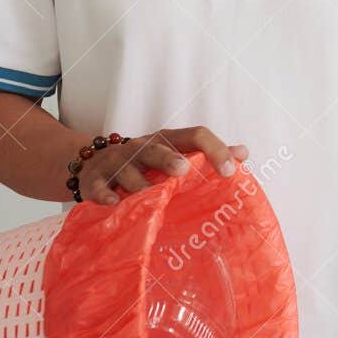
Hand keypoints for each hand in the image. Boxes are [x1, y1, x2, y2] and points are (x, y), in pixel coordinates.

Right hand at [74, 125, 248, 204]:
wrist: (97, 164)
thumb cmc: (149, 164)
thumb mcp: (177, 154)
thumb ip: (208, 155)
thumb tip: (243, 152)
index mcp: (169, 140)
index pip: (195, 135)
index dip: (214, 149)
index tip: (230, 171)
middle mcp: (142, 147)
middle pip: (156, 148)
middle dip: (169, 158)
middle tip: (182, 171)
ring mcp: (116, 162)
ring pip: (127, 168)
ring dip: (138, 182)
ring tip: (149, 195)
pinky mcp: (94, 179)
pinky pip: (98, 186)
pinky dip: (104, 195)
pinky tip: (113, 203)